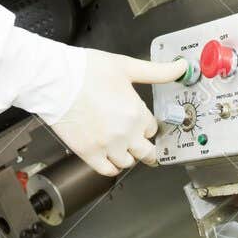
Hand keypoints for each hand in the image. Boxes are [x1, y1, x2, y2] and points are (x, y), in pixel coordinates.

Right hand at [48, 50, 188, 176]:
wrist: (55, 81)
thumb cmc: (86, 71)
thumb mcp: (127, 67)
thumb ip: (157, 71)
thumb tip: (181, 67)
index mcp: (137, 113)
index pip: (152, 128)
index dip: (146, 125)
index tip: (139, 122)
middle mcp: (125, 133)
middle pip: (147, 152)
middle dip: (145, 148)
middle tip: (140, 144)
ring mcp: (107, 146)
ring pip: (128, 163)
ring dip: (127, 155)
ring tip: (118, 145)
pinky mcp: (88, 154)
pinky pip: (108, 171)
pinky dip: (110, 166)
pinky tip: (107, 155)